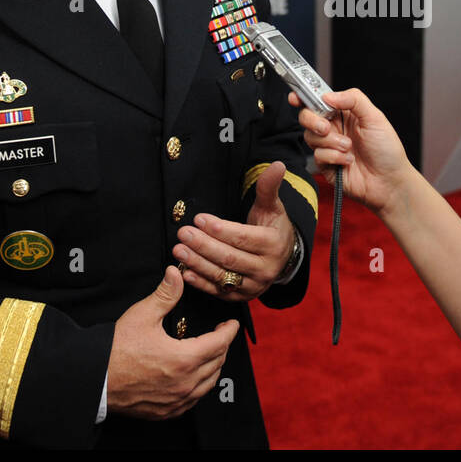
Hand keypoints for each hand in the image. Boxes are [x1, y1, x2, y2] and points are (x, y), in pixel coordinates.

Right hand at [106, 266, 238, 418]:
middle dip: (222, 346)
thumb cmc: (116, 349)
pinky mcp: (167, 411)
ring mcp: (177, 400)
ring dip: (214, 367)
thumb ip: (165, 293)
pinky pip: (194, 400)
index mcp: (185, 358)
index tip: (231, 324)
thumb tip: (176, 273)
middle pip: (218, 363)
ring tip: (209, 353)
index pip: (220, 343)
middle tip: (219, 334)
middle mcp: (185, 383)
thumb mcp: (143, 314)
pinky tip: (194, 378)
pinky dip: (199, 386)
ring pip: (209, 383)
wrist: (94, 379)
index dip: (229, 331)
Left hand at [172, 161, 295, 301]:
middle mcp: (266, 268)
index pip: (243, 238)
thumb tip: (278, 164)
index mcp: (273, 245)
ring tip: (178, 250)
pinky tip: (185, 271)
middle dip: (204, 246)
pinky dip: (200, 283)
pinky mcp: (242, 296)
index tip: (199, 219)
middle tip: (183, 233)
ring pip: (222, 276)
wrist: (282, 256)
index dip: (220, 230)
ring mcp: (254, 285)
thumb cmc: (272, 227)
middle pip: (230, 258)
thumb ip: (269, 187)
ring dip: (197, 264)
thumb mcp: (272, 206)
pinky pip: (219, 291)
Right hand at [291, 88, 416, 213]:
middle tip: (326, 127)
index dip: (304, 96)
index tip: (295, 98)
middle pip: (307, 117)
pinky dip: (334, 157)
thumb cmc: (387, 150)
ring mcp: (328, 146)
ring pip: (310, 137)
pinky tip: (349, 161)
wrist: (389, 181)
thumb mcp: (375, 118)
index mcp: (344, 113)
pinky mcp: (325, 165)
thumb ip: (353, 100)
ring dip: (331, 142)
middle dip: (313, 120)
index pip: (319, 100)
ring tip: (349, 147)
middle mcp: (334, 128)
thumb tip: (328, 95)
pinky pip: (318, 155)